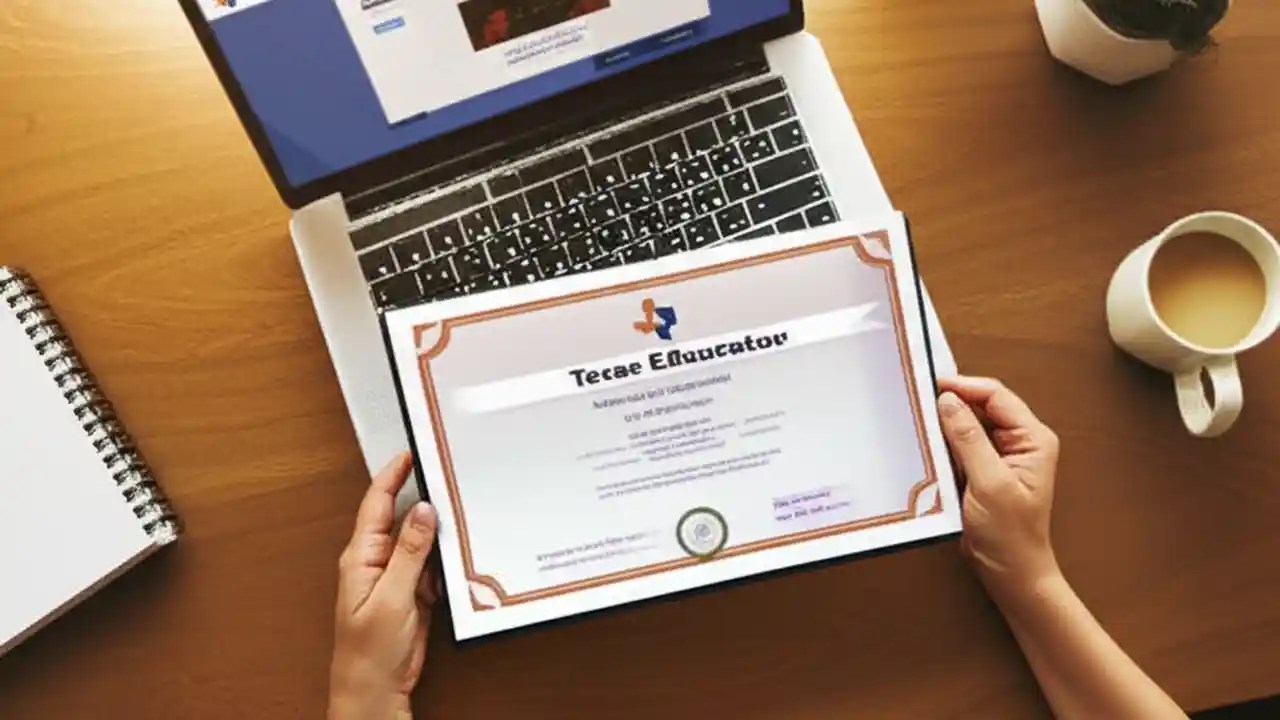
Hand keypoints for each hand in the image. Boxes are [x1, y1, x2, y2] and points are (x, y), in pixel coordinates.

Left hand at [329, 453, 438, 719]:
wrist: (375, 688)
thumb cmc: (367, 652)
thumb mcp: (392, 597)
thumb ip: (409, 552)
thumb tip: (422, 512)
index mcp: (361, 556)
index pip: (376, 503)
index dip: (393, 475)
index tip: (411, 453)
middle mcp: (376, 560)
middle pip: (400, 515)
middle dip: (421, 496)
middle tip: (444, 475)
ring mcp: (395, 575)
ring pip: (420, 539)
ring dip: (436, 530)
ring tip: (457, 513)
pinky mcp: (412, 592)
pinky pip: (431, 563)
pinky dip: (444, 558)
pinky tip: (454, 557)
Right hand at [936, 377, 1060, 599]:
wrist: (1011, 574)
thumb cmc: (1010, 535)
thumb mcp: (989, 483)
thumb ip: (969, 439)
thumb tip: (948, 401)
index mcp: (1033, 439)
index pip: (997, 397)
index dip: (964, 387)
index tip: (931, 386)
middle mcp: (1020, 442)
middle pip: (983, 406)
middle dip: (952, 402)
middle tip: (919, 401)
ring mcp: (1001, 455)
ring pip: (969, 424)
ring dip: (945, 424)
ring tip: (918, 420)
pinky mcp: (983, 469)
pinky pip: (961, 445)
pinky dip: (944, 443)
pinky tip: (926, 444)